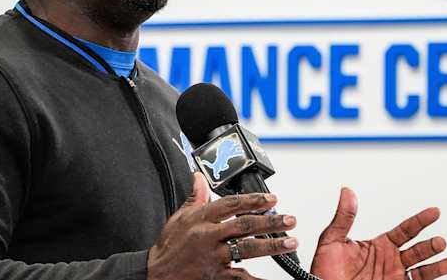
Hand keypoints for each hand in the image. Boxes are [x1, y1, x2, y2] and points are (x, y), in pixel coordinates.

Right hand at [148, 172, 298, 279]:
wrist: (155, 274)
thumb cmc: (168, 246)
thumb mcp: (179, 217)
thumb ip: (195, 197)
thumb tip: (199, 177)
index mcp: (201, 218)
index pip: (231, 204)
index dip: (253, 200)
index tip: (271, 198)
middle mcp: (208, 236)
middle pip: (244, 225)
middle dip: (270, 221)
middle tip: (290, 220)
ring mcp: (213, 257)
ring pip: (247, 249)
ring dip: (271, 245)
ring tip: (290, 242)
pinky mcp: (215, 276)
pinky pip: (240, 278)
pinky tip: (272, 279)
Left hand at [310, 188, 446, 279]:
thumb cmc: (324, 272)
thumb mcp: (331, 241)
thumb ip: (343, 218)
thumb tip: (347, 193)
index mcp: (379, 246)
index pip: (405, 230)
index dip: (420, 220)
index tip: (434, 212)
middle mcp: (390, 261)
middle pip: (418, 250)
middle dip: (430, 246)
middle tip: (439, 241)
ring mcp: (394, 278)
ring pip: (423, 271)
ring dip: (438, 266)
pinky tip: (445, 274)